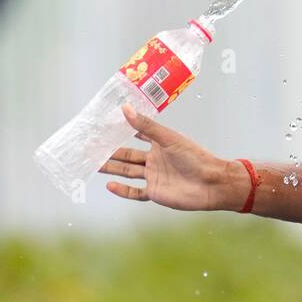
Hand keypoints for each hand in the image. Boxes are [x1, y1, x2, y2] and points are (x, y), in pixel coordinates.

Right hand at [100, 103, 246, 211]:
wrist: (211, 183)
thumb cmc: (195, 157)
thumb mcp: (169, 138)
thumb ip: (146, 126)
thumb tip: (125, 109)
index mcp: (160, 144)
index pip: (137, 135)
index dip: (122, 131)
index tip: (104, 126)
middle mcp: (155, 160)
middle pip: (128, 155)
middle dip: (110, 151)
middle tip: (90, 147)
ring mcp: (154, 176)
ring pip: (128, 172)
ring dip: (112, 168)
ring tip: (94, 163)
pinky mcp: (155, 192)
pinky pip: (135, 192)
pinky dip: (122, 190)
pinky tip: (109, 185)